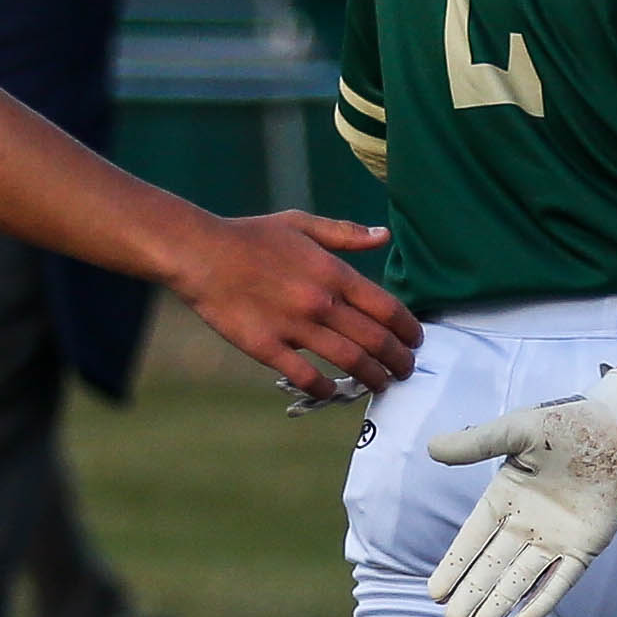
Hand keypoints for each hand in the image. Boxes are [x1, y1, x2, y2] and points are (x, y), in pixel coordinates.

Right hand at [177, 211, 417, 402]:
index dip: (408, 328)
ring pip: (349, 362)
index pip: (387, 308)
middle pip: (375, 340)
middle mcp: (320, 302)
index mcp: (333, 272)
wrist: (200, 253)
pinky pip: (305, 376)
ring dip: (374, 377)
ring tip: (383, 383)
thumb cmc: (250, 236)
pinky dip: (325, 388)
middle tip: (407, 369)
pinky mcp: (266, 347)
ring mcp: (294, 327)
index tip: (416, 340)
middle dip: (399, 359)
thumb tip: (385, 235)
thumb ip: (346, 234)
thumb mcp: (302, 224)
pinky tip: (334, 391)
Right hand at [425, 365, 616, 616]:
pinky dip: (543, 601)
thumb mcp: (517, 429)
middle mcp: (526, 524)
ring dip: (500, 602)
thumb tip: (432, 448)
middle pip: (493, 565)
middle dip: (472, 592)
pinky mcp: (584, 548)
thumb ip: (476, 442)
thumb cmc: (568, 424)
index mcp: (505, 497)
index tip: (435, 591)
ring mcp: (555, 539)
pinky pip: (561, 580)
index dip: (455, 564)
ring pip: (521, 578)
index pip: (473, 538)